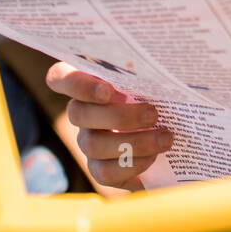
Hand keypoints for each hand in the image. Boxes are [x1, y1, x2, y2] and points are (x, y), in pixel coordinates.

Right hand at [46, 62, 172, 189]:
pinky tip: (155, 157)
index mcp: (91, 81)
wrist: (169, 132)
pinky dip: (133, 165)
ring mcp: (88, 140)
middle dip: (119, 116)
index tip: (108, 90)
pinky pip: (105, 172)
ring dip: (135, 143)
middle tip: (153, 114)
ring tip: (165, 138)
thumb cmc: (161, 93)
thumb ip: (148, 70)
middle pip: (78, 113)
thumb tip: (164, 59)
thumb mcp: (154, 78)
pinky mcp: (99, 168)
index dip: (77, 84)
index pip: (61, 77)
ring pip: (93, 145)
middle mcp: (82, 111)